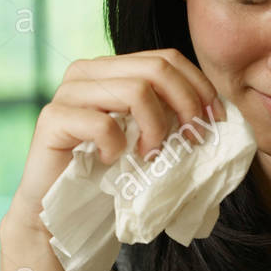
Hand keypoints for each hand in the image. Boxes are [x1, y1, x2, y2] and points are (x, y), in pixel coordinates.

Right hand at [3, 49, 226, 233]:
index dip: (198, 87)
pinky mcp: (53, 119)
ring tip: (150, 157)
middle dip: (185, 105)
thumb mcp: (148, 140)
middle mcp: (88, 71)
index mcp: (112, 69)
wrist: (61, 212)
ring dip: (155, 129)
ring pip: (135, 90)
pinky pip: (102, 123)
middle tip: (191, 141)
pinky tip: (113, 162)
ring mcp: (68, 93)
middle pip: (156, 68)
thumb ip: (171, 117)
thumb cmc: (109, 177)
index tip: (215, 121)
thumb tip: (217, 113)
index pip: (167, 58)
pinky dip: (118, 147)